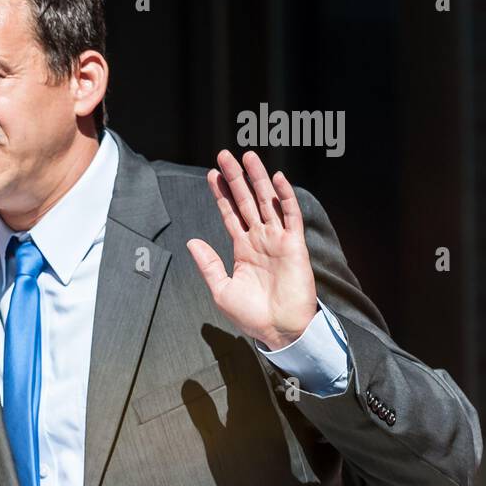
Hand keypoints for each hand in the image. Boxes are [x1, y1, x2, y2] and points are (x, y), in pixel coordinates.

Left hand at [186, 150, 317, 349]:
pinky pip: (291, 215)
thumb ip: (208, 264)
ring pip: (266, 201)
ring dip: (258, 178)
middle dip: (235, 178)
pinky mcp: (294, 245)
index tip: (211, 174)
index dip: (221, 194)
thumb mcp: (221, 289)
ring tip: (247, 157)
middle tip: (225, 155)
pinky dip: (285, 197)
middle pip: (246, 201)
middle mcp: (259, 239)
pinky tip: (278, 178)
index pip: (230, 214)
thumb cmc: (252, 315)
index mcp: (242, 249)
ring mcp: (277, 240)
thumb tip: (191, 242)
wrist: (279, 330)